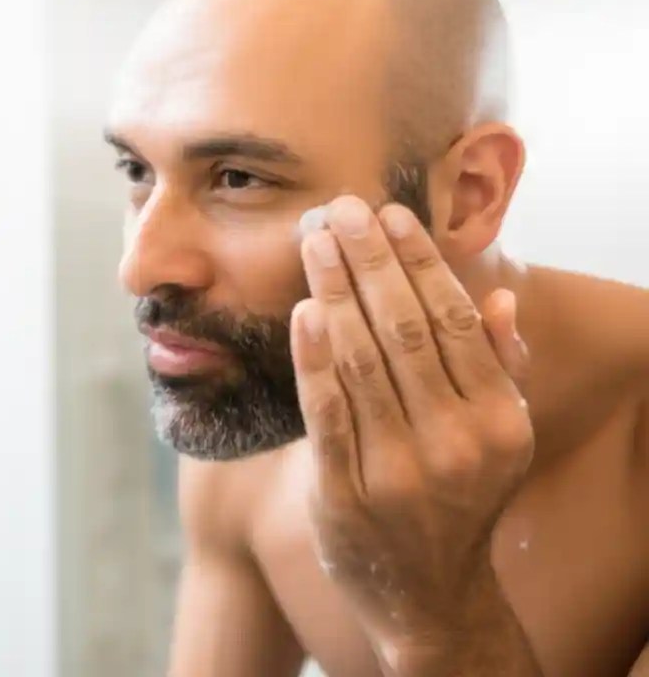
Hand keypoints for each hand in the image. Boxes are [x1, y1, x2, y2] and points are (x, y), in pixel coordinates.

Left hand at [291, 196, 532, 647]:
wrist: (428, 597)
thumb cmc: (460, 500)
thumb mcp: (501, 441)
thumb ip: (501, 369)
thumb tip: (500, 298)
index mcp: (498, 422)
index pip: (456, 322)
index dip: (419, 263)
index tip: (390, 215)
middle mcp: (455, 445)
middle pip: (406, 331)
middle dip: (370, 262)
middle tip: (340, 208)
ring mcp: (398, 473)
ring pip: (363, 363)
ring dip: (336, 292)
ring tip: (314, 241)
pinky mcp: (346, 495)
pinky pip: (327, 415)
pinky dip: (314, 360)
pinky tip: (304, 311)